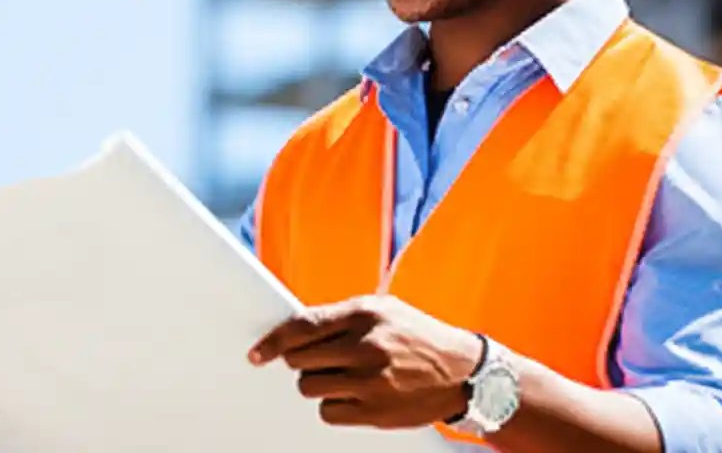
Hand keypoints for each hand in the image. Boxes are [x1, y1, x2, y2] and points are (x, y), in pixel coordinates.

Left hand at [248, 294, 482, 428]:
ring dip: (319, 383)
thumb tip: (297, 328)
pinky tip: (356, 395)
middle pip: (300, 360)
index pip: (303, 326)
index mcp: (365, 313)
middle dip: (303, 362)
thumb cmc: (418, 336)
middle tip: (321, 361)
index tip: (258, 353)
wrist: (464, 373)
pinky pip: (329, 412)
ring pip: (310, 387)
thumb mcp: (385, 310)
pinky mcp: (375, 412)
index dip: (274, 341)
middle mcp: (366, 346)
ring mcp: (370, 381)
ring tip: (344, 377)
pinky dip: (335, 406)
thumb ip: (343, 316)